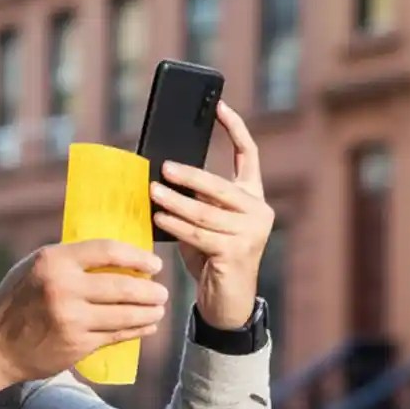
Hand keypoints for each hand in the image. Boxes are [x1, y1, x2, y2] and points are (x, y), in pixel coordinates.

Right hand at [0, 240, 168, 396]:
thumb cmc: (17, 300)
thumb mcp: (36, 267)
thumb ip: (71, 259)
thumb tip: (119, 255)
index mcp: (53, 261)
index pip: (107, 251)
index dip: (137, 256)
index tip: (153, 264)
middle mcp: (63, 288)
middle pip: (123, 286)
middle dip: (150, 290)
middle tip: (162, 292)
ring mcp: (71, 319)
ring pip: (125, 314)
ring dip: (149, 312)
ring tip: (158, 309)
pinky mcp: (77, 345)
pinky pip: (116, 336)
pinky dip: (136, 330)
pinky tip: (145, 326)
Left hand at [149, 101, 274, 329]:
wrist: (228, 303)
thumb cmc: (212, 259)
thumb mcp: (206, 224)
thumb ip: (197, 202)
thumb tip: (162, 178)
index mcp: (253, 198)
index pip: (249, 155)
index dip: (235, 128)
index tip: (220, 105)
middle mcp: (258, 211)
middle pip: (220, 185)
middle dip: (190, 175)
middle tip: (163, 167)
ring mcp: (251, 232)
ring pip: (205, 212)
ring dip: (174, 202)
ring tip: (152, 192)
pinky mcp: (237, 252)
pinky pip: (199, 234)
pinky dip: (176, 226)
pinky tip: (159, 218)